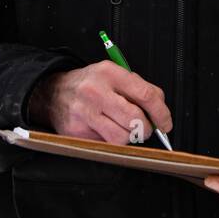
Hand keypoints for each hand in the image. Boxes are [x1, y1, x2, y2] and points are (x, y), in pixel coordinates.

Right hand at [28, 61, 172, 145]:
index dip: (161, 113)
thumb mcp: (113, 75)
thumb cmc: (89, 85)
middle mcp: (96, 91)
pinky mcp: (77, 131)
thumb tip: (160, 111)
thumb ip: (138, 88)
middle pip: (135, 119)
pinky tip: (106, 131)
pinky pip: (106, 145)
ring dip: (129, 137)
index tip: (165, 123)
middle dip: (146, 129)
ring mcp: (84, 112)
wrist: (53, 93)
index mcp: (109, 73)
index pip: (145, 95)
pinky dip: (112, 142)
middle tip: (145, 129)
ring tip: (123, 129)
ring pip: (121, 137)